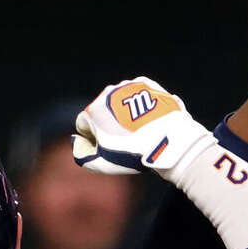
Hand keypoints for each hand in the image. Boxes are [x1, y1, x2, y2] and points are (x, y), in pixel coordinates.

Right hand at [72, 77, 212, 176]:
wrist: (170, 139)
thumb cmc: (134, 153)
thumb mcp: (101, 163)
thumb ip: (81, 153)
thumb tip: (77, 141)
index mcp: (93, 110)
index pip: (84, 125)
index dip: (93, 140)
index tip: (109, 149)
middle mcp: (108, 93)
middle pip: (103, 112)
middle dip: (109, 126)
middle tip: (127, 142)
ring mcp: (129, 87)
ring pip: (121, 103)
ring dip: (125, 115)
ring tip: (140, 132)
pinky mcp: (148, 85)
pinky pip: (139, 96)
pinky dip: (141, 107)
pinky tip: (150, 121)